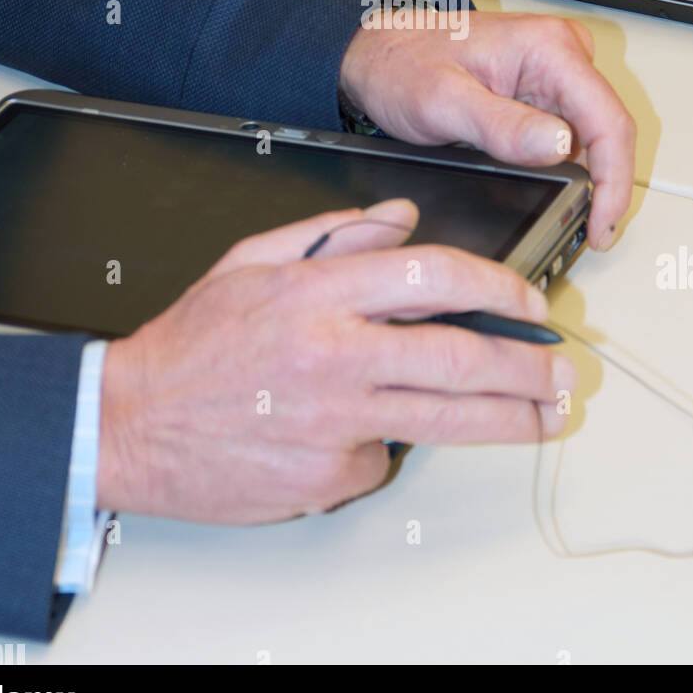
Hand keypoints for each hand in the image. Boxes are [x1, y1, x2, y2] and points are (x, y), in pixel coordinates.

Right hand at [97, 201, 576, 521]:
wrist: (129, 423)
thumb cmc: (192, 343)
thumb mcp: (253, 260)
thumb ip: (336, 232)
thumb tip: (403, 217)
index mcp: (318, 291)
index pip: (434, 276)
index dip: (499, 287)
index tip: (529, 301)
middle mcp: (333, 354)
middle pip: (460, 357)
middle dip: (527, 365)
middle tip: (562, 371)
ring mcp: (333, 421)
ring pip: (447, 419)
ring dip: (510, 419)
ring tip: (545, 416)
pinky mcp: (326, 475)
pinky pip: (384, 456)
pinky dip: (391, 443)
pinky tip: (373, 431)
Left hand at [339, 11, 634, 251]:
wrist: (381, 54)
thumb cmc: (404, 65)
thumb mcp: (445, 102)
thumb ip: (503, 125)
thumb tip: (560, 145)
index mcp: (549, 47)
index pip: (608, 120)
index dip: (614, 181)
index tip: (602, 223)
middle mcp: (562, 54)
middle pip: (608, 131)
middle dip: (603, 186)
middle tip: (588, 234)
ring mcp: (556, 73)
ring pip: (594, 137)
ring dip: (587, 180)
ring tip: (570, 217)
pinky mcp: (546, 91)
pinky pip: (573, 135)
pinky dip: (569, 169)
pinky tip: (555, 191)